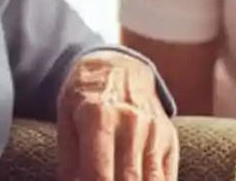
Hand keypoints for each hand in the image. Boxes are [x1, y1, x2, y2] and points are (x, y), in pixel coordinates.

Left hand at [57, 51, 177, 180]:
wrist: (118, 66)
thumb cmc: (84, 97)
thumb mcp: (65, 120)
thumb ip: (69, 161)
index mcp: (99, 116)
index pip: (99, 173)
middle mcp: (132, 122)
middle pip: (128, 180)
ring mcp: (154, 130)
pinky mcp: (169, 138)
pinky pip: (166, 177)